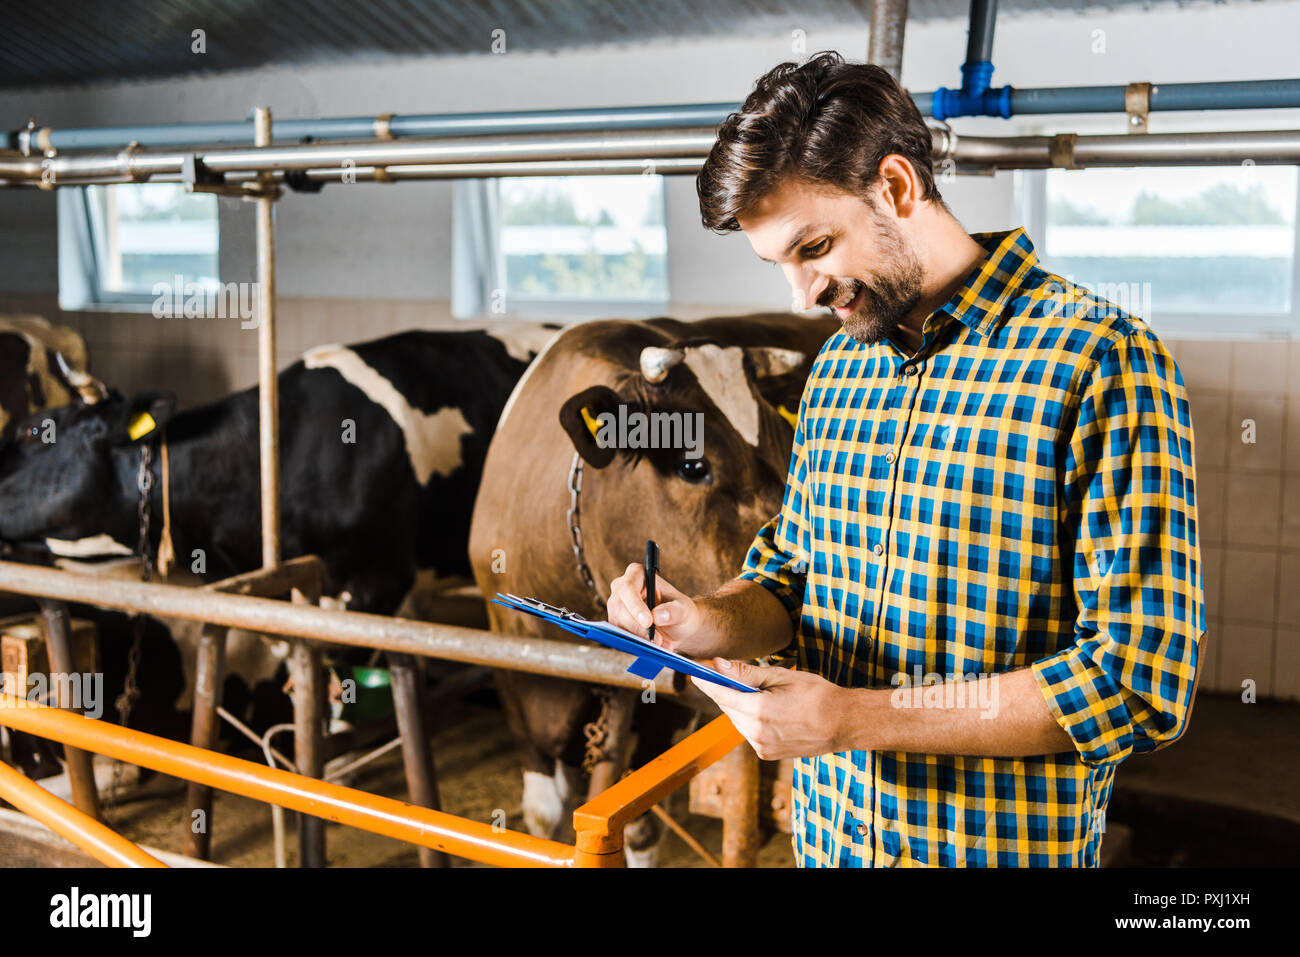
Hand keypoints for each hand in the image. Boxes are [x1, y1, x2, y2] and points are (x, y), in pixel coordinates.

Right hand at [607, 563, 714, 658]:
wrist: (677, 627)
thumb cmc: (680, 612)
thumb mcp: (684, 610)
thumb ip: (674, 611)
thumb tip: (658, 616)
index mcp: (637, 574)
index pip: (628, 587)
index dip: (635, 605)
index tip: (648, 622)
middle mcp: (622, 588)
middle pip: (619, 607)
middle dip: (638, 627)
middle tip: (657, 641)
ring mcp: (617, 607)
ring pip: (618, 624)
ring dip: (639, 638)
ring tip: (662, 644)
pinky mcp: (616, 624)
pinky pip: (620, 636)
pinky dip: (637, 643)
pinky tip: (653, 646)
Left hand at [690, 659, 853, 759]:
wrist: (843, 723)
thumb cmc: (816, 694)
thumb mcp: (780, 676)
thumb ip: (746, 672)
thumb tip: (718, 665)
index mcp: (758, 710)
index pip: (720, 694)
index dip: (705, 682)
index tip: (693, 672)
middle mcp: (756, 732)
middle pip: (728, 707)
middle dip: (727, 691)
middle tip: (732, 676)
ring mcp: (761, 746)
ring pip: (737, 720)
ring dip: (740, 706)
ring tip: (761, 694)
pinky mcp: (766, 754)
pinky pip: (749, 732)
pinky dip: (751, 720)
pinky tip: (769, 711)